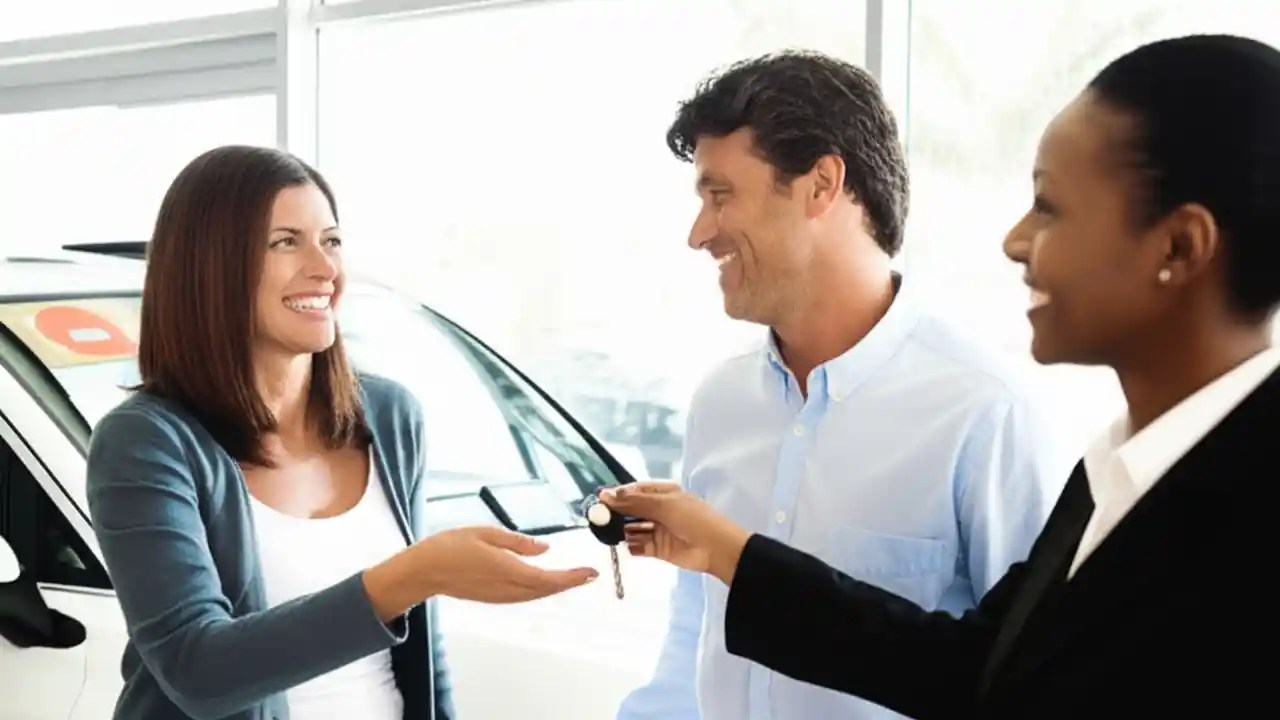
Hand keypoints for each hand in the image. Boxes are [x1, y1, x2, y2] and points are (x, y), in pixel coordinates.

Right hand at [415, 526, 598, 602]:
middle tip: (589, 574)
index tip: (591, 572)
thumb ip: (517, 542)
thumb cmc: (450, 547)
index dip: (572, 577)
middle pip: (546, 590)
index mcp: (507, 570)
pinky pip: (523, 596)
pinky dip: (540, 589)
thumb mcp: (486, 533)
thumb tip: (545, 548)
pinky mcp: (493, 599)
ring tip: (573, 577)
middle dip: (570, 583)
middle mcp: (507, 588)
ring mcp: (500, 597)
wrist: (424, 571)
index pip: (548, 578)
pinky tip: (544, 582)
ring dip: (556, 587)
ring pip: (536, 595)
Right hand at [599, 482, 750, 584]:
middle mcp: (659, 510)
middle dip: (615, 513)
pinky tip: (620, 544)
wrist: (717, 549)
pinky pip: (638, 545)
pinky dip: (629, 545)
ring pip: (632, 528)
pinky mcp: (658, 549)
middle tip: (596, 517)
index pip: (635, 491)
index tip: (599, 499)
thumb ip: (634, 502)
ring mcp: (658, 530)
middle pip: (631, 509)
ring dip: (619, 529)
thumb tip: (605, 495)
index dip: (618, 494)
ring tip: (603, 531)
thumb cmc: (693, 519)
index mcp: (663, 493)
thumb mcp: (663, 505)